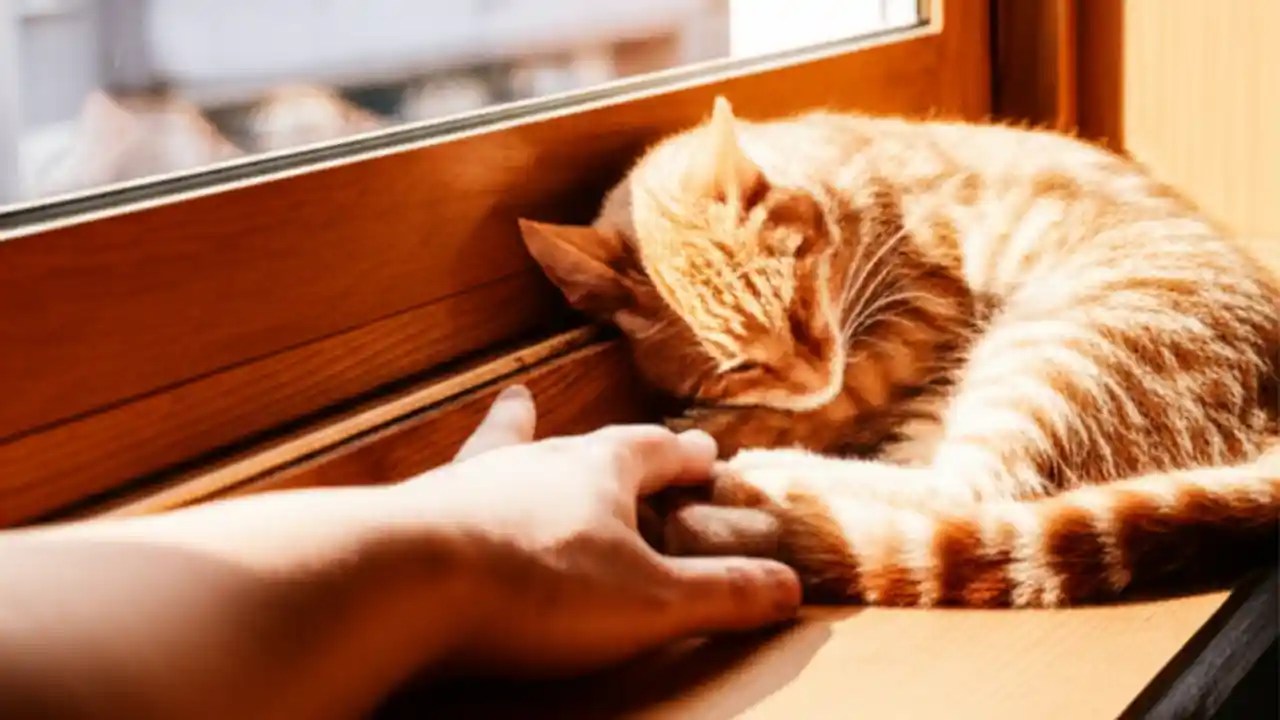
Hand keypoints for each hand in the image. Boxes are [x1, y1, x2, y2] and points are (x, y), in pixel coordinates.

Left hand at [392, 385, 802, 675]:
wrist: (406, 579)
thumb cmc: (539, 583)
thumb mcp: (651, 601)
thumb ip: (721, 593)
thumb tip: (792, 586)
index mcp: (601, 469)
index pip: (656, 451)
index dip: (685, 457)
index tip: (707, 453)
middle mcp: (538, 460)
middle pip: (590, 444)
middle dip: (619, 448)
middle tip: (638, 442)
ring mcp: (476, 481)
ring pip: (511, 446)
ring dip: (523, 431)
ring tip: (517, 403)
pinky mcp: (425, 512)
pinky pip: (451, 484)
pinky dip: (460, 476)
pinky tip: (440, 479)